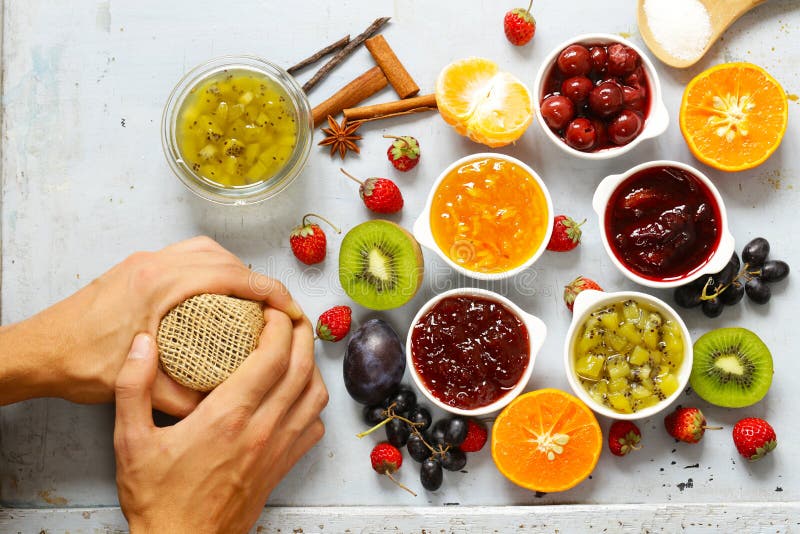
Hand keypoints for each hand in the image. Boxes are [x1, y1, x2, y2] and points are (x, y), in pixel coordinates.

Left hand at [0, 236, 302, 413]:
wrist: (38, 351)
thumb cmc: (79, 362)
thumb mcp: (141, 385)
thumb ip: (187, 398)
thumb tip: (225, 404)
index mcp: (160, 284)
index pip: (231, 276)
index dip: (270, 291)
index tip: (290, 309)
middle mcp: (154, 264)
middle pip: (224, 257)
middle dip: (258, 280)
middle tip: (278, 308)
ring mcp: (144, 262)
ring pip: (206, 250)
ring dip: (235, 270)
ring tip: (252, 300)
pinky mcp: (137, 268)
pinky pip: (187, 255)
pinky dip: (212, 268)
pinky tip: (216, 294)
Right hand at [114, 311, 326, 532]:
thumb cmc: (157, 498)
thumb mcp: (130, 441)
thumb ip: (133, 388)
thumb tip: (143, 343)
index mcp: (227, 416)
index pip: (272, 357)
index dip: (280, 325)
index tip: (272, 308)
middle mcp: (261, 429)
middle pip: (301, 368)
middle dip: (301, 333)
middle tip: (290, 315)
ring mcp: (277, 449)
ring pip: (314, 395)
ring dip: (311, 365)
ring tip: (295, 348)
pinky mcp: (283, 466)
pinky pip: (314, 426)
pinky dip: (312, 402)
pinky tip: (295, 394)